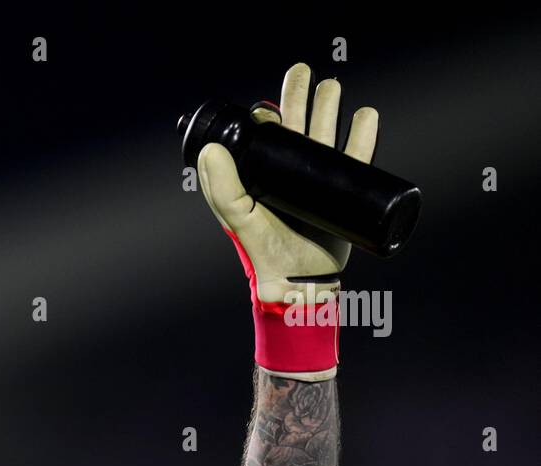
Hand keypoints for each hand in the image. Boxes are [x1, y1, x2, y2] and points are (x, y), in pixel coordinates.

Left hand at [197, 62, 378, 304]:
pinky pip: (356, 156)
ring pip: (325, 132)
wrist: (303, 285)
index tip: (268, 111)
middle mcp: (288, 174)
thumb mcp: (240, 220)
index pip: (263, 137)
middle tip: (302, 73)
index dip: (265, 117)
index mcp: (261, 177)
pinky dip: (362, 132)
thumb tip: (209, 150)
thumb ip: (223, 190)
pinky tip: (364, 115)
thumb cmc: (266, 259)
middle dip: (298, 96)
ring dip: (329, 105)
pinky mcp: (344, 190)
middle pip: (296, 125)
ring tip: (331, 87)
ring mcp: (317, 180)